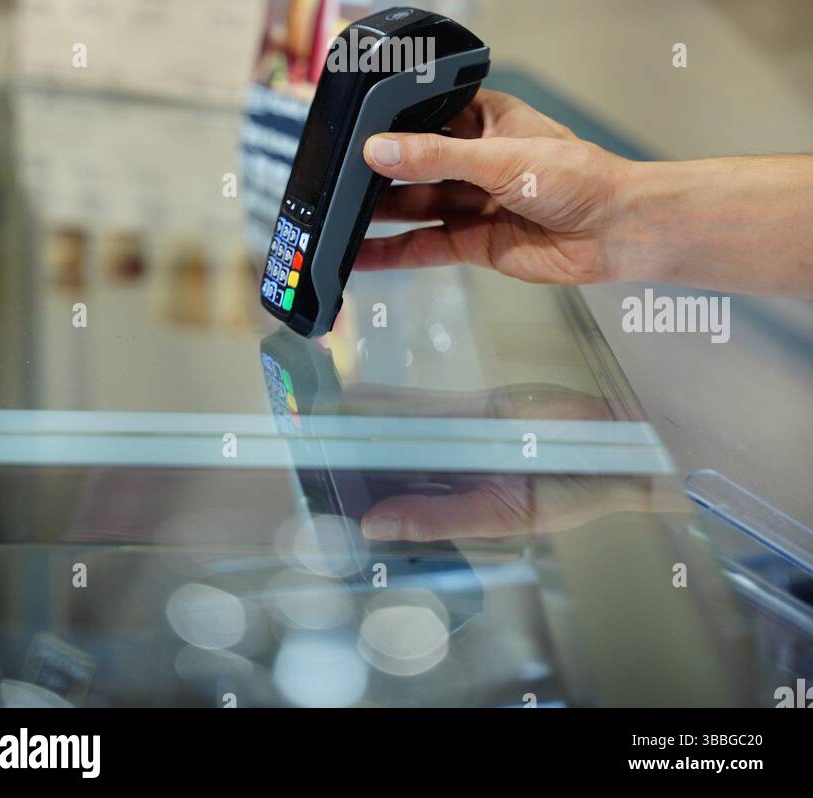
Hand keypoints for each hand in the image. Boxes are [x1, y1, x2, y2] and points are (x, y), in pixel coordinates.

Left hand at [343, 380, 647, 542]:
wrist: (620, 445)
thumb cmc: (572, 492)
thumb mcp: (503, 514)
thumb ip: (439, 519)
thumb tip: (374, 526)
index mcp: (460, 516)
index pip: (396, 513)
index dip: (356, 506)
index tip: (314, 500)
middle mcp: (454, 482)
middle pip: (391, 472)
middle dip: (350, 465)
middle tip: (301, 453)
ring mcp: (462, 444)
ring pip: (400, 437)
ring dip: (362, 428)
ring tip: (316, 421)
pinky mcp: (474, 411)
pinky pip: (424, 407)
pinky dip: (391, 402)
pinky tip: (360, 396)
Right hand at [356, 88, 628, 285]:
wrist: (619, 231)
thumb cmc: (580, 176)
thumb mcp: (501, 158)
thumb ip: (436, 157)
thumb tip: (381, 150)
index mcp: (484, 118)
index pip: (424, 113)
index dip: (389, 121)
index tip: (350, 129)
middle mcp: (474, 158)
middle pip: (413, 164)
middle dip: (377, 172)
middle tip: (333, 178)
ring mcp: (472, 201)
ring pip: (413, 205)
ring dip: (377, 213)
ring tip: (334, 217)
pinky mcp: (474, 242)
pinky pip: (424, 245)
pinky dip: (392, 252)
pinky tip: (361, 255)